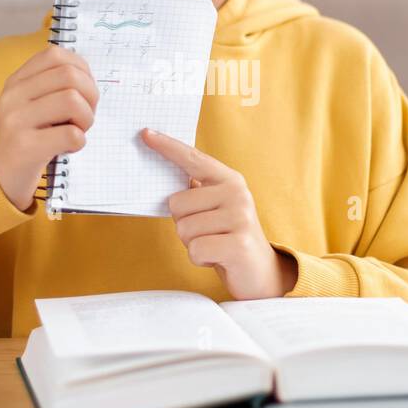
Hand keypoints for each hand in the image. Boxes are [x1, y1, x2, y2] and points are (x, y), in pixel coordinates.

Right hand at [0, 45, 98, 210]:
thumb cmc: (26, 139)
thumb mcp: (30, 106)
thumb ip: (52, 87)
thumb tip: (88, 77)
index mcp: (16, 81)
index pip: (55, 54)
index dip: (81, 70)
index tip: (83, 91)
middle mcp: (13, 96)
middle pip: (69, 76)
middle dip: (90, 95)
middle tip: (85, 116)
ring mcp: (16, 121)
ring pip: (72, 101)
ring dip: (86, 119)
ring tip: (77, 131)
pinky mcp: (25, 147)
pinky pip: (71, 134)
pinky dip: (79, 142)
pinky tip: (69, 148)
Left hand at [140, 127, 297, 299]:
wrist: (262, 274)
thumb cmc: (228, 239)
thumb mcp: (215, 209)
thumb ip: (196, 192)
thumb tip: (163, 175)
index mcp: (229, 180)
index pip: (193, 160)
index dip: (168, 147)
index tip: (145, 134)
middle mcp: (237, 194)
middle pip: (176, 204)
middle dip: (184, 225)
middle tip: (208, 234)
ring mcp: (240, 218)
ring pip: (183, 229)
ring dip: (193, 244)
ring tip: (214, 245)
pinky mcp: (239, 245)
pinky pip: (195, 250)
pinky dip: (200, 259)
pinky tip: (218, 258)